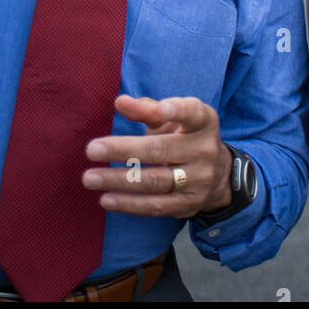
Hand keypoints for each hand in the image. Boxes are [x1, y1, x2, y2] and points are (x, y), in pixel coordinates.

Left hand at [81, 95, 233, 218]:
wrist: (218, 175)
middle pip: (161, 150)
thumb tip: (120, 102)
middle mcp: (204, 150)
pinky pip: (156, 206)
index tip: (160, 109)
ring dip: (119, 180)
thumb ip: (147, 109)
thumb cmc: (184, 137)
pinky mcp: (189, 204)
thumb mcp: (173, 119)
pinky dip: (129, 204)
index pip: (192, 113)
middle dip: (124, 150)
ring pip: (155, 180)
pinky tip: (106, 199)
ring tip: (90, 177)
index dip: (177, 110)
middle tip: (91, 149)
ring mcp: (199, 180)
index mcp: (203, 122)